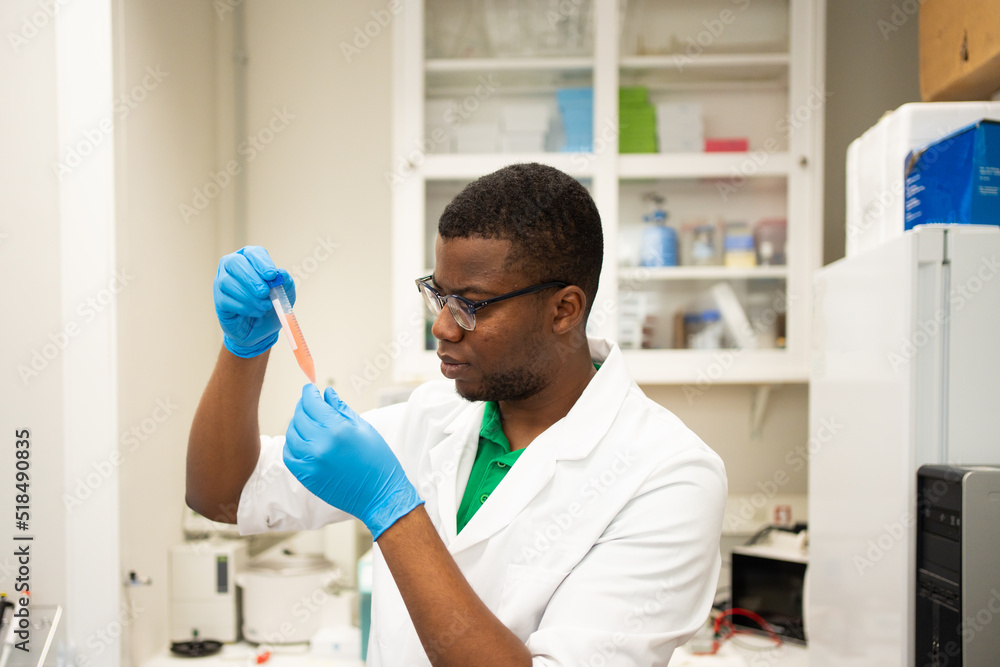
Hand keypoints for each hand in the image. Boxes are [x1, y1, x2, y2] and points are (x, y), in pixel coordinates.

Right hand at [213, 246, 295, 357]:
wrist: (262, 328)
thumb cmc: (272, 303)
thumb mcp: (285, 293)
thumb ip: (286, 281)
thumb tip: (281, 273)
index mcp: (250, 258)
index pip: (252, 253)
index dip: (261, 263)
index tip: (271, 275)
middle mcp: (232, 265)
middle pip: (234, 263)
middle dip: (250, 278)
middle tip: (264, 292)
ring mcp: (222, 282)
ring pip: (227, 282)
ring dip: (248, 296)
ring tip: (265, 306)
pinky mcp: (219, 299)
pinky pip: (225, 300)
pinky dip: (243, 307)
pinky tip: (256, 312)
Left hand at [283, 385, 423, 538]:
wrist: (381, 495)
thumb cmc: (378, 460)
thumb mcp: (364, 429)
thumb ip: (341, 409)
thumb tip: (326, 394)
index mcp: (337, 429)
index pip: (312, 403)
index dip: (309, 392)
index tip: (310, 388)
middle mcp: (320, 444)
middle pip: (299, 417)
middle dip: (303, 406)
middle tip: (309, 403)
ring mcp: (311, 462)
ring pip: (291, 435)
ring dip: (296, 424)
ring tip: (305, 421)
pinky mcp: (306, 477)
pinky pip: (289, 455)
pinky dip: (291, 444)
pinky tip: (300, 440)